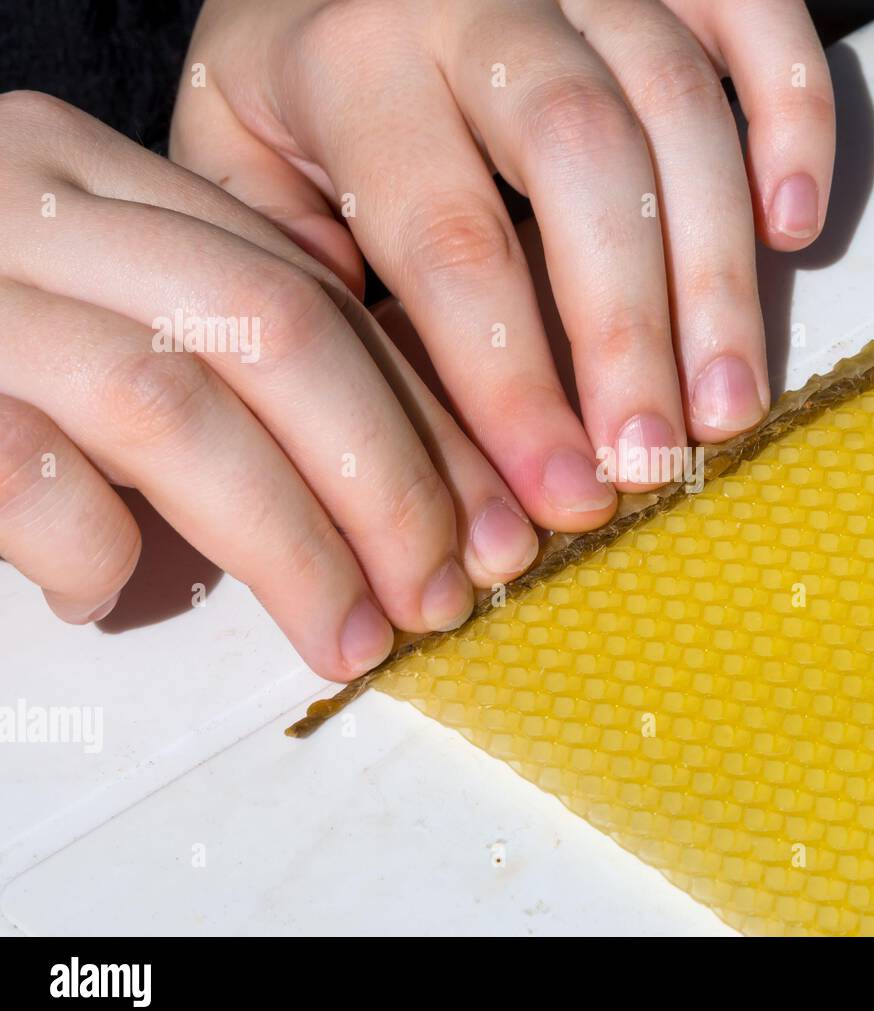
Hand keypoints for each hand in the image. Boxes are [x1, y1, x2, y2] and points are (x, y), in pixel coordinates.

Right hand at [0, 92, 539, 680]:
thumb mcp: (96, 294)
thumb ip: (215, 328)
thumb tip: (390, 440)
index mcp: (103, 177)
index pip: (316, 291)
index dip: (426, 419)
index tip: (493, 522)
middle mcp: (32, 206)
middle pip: (276, 334)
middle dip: (390, 482)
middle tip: (444, 595)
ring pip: (175, 407)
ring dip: (292, 544)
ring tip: (350, 636)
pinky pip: (25, 472)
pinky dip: (95, 547)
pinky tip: (114, 591)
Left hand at [171, 0, 834, 507]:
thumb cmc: (298, 82)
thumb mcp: (240, 165)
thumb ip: (304, 276)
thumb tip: (404, 437)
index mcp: (351, 63)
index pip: (448, 241)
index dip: (514, 383)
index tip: (564, 497)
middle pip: (580, 162)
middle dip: (629, 331)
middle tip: (659, 463)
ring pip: (678, 102)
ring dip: (719, 270)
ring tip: (730, 405)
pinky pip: (758, 10)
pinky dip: (795, 114)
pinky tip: (794, 231)